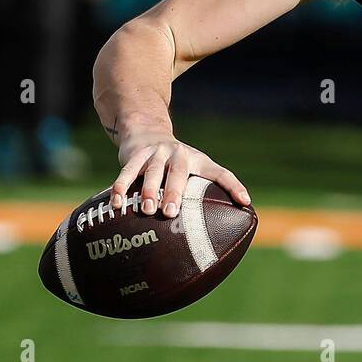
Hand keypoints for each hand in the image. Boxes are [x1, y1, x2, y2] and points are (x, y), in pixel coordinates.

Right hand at [110, 126, 249, 218]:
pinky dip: (121, 187)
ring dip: (150, 190)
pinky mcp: (136, 155)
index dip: (234, 186)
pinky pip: (128, 172)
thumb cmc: (174, 163)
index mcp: (198, 161)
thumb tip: (214, 230)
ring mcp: (157, 153)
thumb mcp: (190, 170)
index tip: (245, 202)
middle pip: (179, 173)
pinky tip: (117, 204)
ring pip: (152, 171)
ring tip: (148, 210)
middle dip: (175, 192)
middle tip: (171, 213)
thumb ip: (200, 193)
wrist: (146, 131)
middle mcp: (179, 154)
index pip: (220, 172)